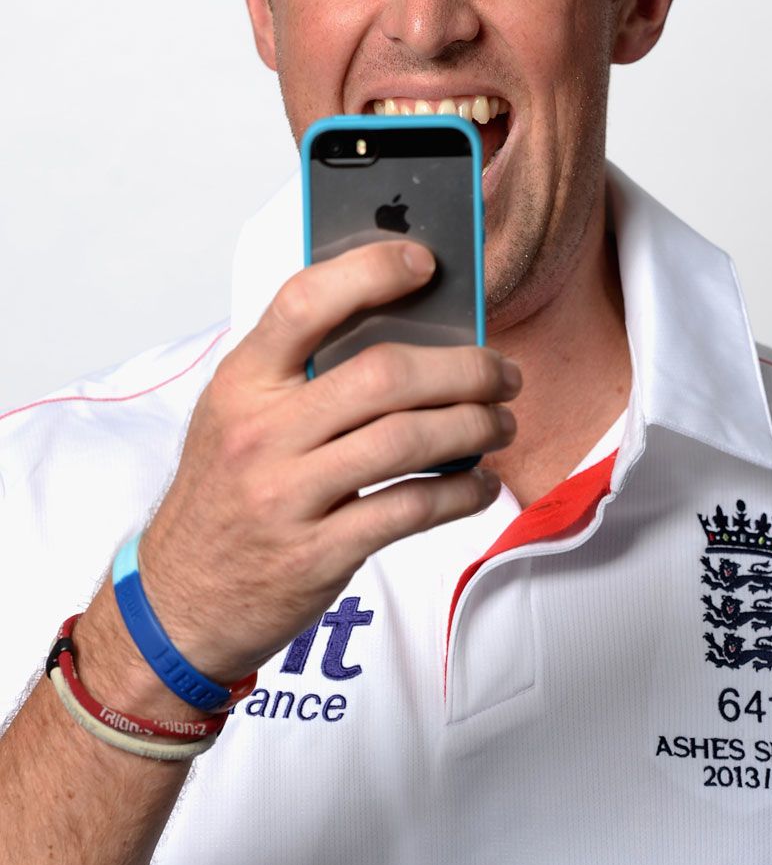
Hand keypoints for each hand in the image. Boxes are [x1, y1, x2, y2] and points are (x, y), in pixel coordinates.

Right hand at [136, 240, 519, 684]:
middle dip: (462, 368)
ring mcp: (287, 495)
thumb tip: (406, 324)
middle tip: (501, 373)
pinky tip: (478, 483)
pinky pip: (409, 510)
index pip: (306, 301)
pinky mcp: (316, 553)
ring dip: (474, 426)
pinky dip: (460, 492)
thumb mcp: (236, 415)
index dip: (371, 271)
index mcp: (242, 382)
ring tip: (501, 422)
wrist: (178, 601)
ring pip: (405, 439)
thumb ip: (301, 371)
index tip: (427, 263)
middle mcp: (261, 432)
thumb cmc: (225, 493)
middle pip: (382, 375)